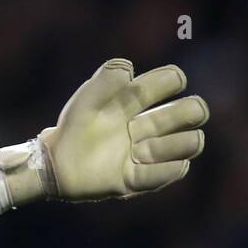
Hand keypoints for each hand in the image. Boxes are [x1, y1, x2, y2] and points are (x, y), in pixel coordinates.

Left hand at [0, 58, 208, 206]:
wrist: (54, 163)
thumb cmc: (73, 127)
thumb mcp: (87, 99)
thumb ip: (106, 80)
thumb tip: (130, 68)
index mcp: (134, 102)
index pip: (167, 83)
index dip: (174, 79)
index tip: (174, 80)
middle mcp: (145, 128)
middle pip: (188, 113)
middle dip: (193, 109)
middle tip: (189, 112)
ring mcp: (143, 154)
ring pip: (185, 144)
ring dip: (171, 145)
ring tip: (142, 149)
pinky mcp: (135, 179)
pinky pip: (163, 175)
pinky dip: (166, 170)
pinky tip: (153, 162)